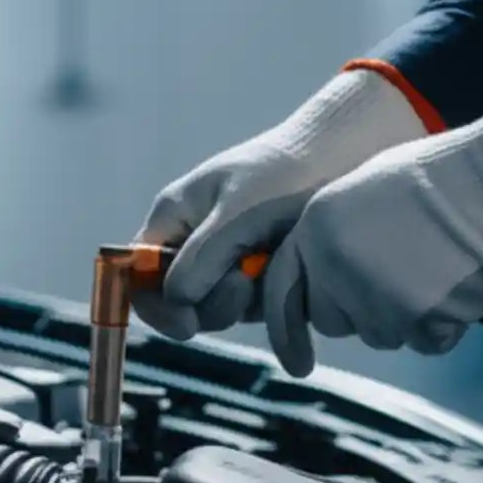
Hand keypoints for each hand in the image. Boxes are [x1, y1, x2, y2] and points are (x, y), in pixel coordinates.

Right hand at [133, 67, 429, 339]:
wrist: (345, 158)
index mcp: (174, 218)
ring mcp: (226, 261)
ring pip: (216, 309)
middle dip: (209, 303)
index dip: (154, 304)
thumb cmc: (283, 173)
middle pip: (178, 301)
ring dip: (242, 302)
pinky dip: (268, 298)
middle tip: (243, 283)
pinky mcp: (260, 275)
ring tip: (271, 265)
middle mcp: (194, 242)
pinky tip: (287, 269)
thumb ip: (202, 257)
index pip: (137, 273)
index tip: (187, 324)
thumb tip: (177, 301)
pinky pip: (252, 307)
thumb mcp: (238, 211)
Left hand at [264, 82, 482, 375]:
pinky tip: (455, 284)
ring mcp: (374, 295)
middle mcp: (334, 266)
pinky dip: (443, 326)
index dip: (286, 333)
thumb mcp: (358, 196)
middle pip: (331, 323)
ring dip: (404, 317)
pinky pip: (425, 343)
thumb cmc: (435, 178)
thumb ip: (329, 242)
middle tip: (396, 280)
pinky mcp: (417, 317)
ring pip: (378, 336)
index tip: (297, 365)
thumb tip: (320, 286)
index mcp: (314, 231)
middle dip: (358, 314)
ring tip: (432, 269)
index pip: (281, 293)